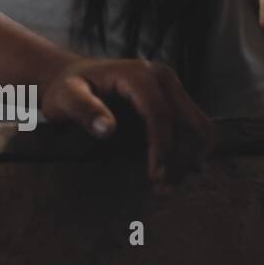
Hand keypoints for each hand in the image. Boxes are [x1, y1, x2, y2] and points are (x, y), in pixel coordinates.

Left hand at [40, 57, 215, 185]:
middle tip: (162, 190)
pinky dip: (192, 151)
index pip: (160, 114)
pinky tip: (177, 171)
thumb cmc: (67, 88)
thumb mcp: (65, 97)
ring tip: (167, 186)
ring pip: (198, 127)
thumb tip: (107, 129)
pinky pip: (195, 127)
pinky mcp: (176, 99)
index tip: (155, 176)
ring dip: (190, 159)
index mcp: (137, 74)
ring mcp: (172, 86)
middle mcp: (161, 76)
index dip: (161, 147)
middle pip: (187, 122)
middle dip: (180, 159)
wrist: (74, 76)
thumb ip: (82, 110)